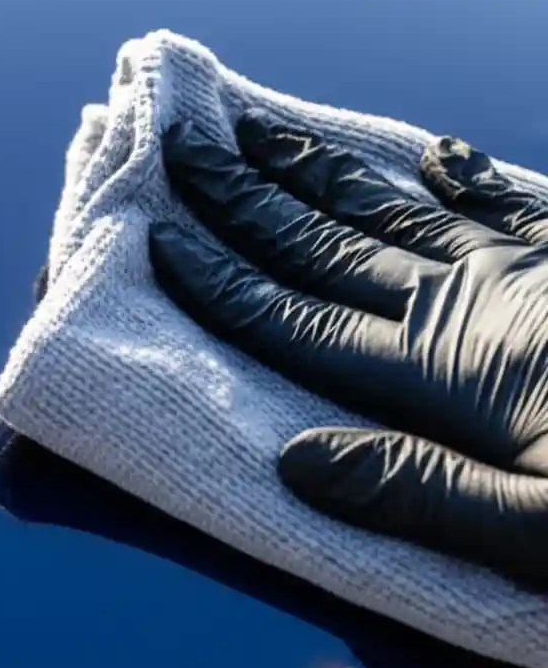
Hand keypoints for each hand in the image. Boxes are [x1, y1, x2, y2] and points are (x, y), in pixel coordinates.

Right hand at [150, 109, 547, 587]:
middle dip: (247, 199)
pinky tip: (432, 150)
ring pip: (397, 212)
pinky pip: (509, 204)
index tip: (158, 234)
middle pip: (329, 246)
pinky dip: (462, 178)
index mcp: (446, 375)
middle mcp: (470, 306)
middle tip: (184, 145)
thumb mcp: (547, 537)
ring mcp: (531, 273)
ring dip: (321, 173)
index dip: (221, 280)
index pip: (298, 322)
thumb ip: (421, 490)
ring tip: (262, 130)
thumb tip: (293, 461)